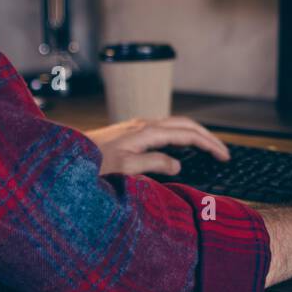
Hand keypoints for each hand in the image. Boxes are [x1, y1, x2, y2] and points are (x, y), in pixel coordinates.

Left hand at [85, 116, 229, 176]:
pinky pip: (164, 128)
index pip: (188, 134)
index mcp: (148, 132)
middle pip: (186, 124)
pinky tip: (180, 146)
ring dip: (195, 133)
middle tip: (223, 152)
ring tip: (208, 147)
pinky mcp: (132, 130)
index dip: (209, 144)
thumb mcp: (124, 167)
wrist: (67, 152)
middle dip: (208, 136)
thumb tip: (178, 165)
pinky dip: (181, 134)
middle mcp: (145, 124)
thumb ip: (153, 165)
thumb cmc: (92, 162)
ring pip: (175, 123)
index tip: (224, 155)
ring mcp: (138, 125)